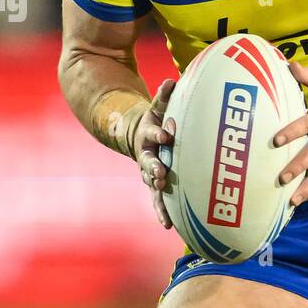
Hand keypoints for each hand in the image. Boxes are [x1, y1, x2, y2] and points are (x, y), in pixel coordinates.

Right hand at [133, 78, 176, 227]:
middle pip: (149, 163)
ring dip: (158, 198)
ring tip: (164, 214)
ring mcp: (149, 172)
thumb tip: (171, 82)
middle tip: (160, 174)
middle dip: (154, 169)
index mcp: (149, 135)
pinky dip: (162, 212)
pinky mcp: (154, 184)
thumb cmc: (157, 120)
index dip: (159, 133)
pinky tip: (167, 226)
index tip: (166, 134)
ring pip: (152, 187)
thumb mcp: (158, 107)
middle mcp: (147, 155)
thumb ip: (164, 96)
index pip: (154, 133)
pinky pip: (158, 200)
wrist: (137, 136)